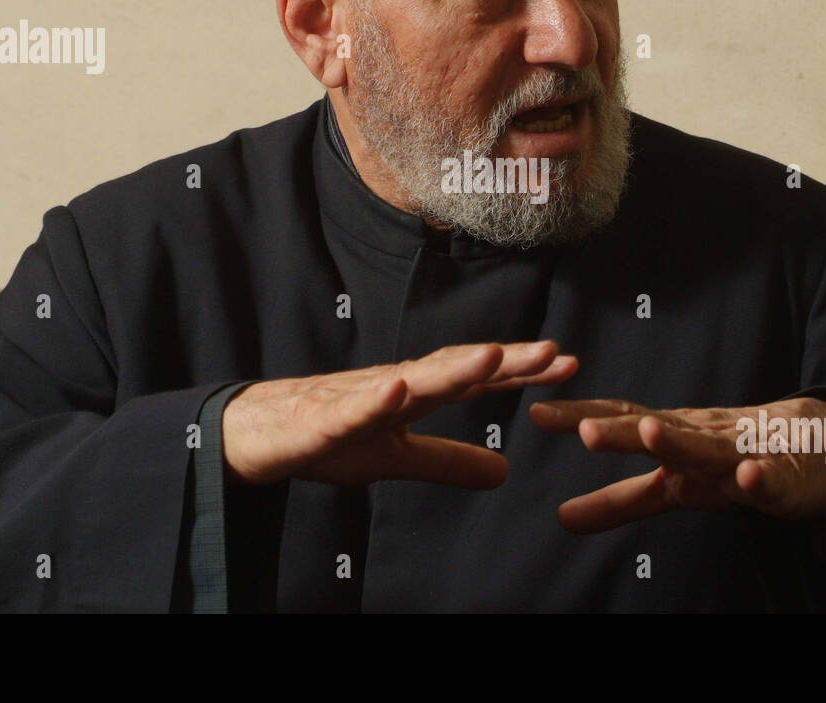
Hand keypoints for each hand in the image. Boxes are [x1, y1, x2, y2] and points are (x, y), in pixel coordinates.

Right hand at [222, 341, 576, 487]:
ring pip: (410, 382)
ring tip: (490, 357)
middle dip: (502, 361)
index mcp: (415, 394)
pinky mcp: (322, 421)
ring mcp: (359, 399)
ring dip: (450, 369)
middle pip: (455, 370)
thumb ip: (449, 462)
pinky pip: (350, 412)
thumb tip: (505, 472)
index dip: (522, 372)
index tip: (568, 363)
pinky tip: (398, 391)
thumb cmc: (329, 434)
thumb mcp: (397, 457)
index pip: (477, 380)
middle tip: (549, 352)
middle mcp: (395, 386)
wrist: (256, 432)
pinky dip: (374, 400)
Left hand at [529, 395, 825, 532]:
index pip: (621, 420)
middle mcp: (702, 437)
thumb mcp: (674, 485)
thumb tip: (562, 518)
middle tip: (585, 429)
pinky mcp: (783, 478)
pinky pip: (770, 480)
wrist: (822, 445)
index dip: (581, 416)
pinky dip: (759, 478)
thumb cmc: (734, 461)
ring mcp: (742, 454)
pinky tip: (749, 479)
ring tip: (652, 433)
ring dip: (681, 441)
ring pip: (709, 448)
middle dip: (622, 430)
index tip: (537, 413)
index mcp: (675, 435)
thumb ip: (620, 500)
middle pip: (657, 429)